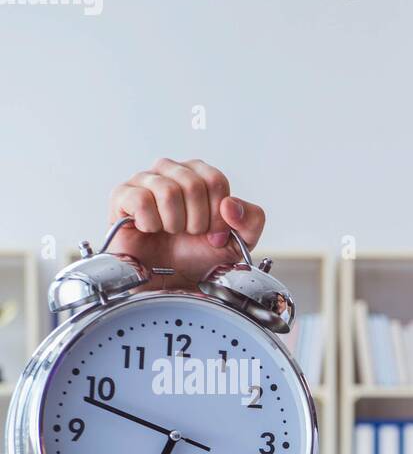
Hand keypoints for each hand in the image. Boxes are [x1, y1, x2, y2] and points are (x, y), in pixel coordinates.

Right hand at [107, 158, 265, 289]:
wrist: (169, 281)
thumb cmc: (199, 257)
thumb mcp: (239, 242)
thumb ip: (251, 220)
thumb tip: (231, 204)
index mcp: (200, 175)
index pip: (215, 180)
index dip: (218, 214)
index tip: (214, 234)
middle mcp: (172, 171)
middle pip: (193, 183)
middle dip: (198, 221)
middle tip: (190, 235)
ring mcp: (145, 180)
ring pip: (167, 190)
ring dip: (175, 223)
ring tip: (170, 233)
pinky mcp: (122, 195)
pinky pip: (140, 199)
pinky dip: (151, 223)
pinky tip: (150, 230)